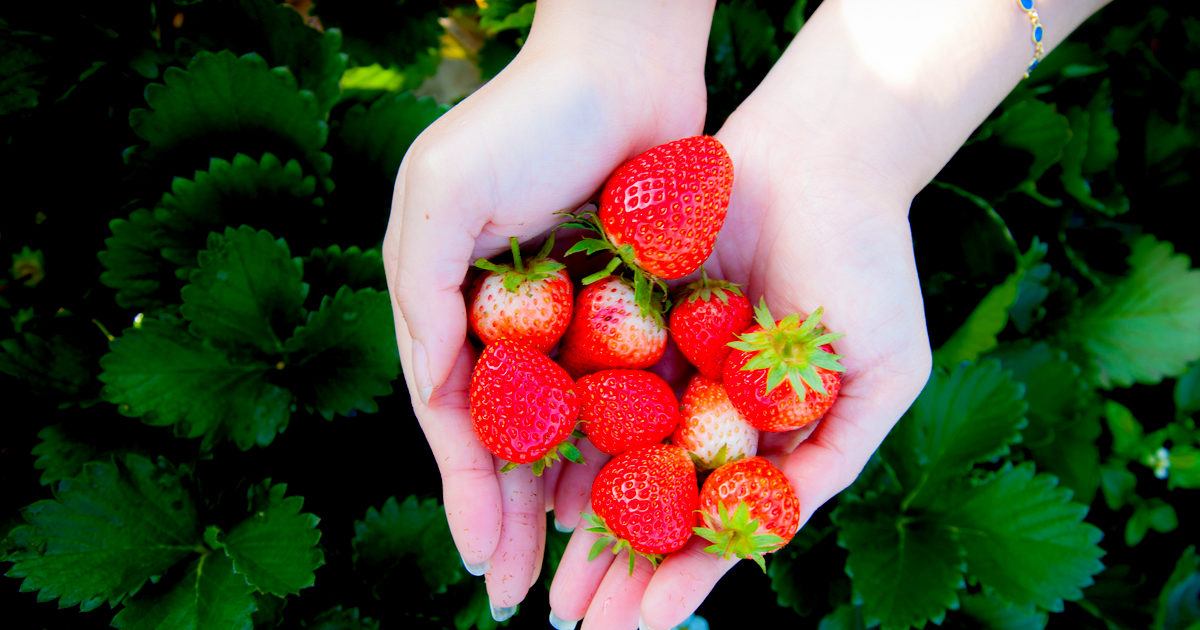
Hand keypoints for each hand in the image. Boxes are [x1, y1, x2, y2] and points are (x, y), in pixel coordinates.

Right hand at [382, 5, 710, 614]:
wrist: (626, 64)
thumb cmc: (528, 120)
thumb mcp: (446, 194)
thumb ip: (422, 293)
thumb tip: (428, 393)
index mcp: (447, 303)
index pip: (454, 420)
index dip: (465, 495)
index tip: (481, 561)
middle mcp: (500, 321)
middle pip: (506, 442)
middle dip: (507, 520)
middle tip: (518, 595)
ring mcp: (562, 321)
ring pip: (561, 432)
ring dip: (558, 500)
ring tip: (566, 569)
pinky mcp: (623, 312)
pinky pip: (617, 396)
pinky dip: (615, 446)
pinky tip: (621, 496)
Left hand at [545, 77, 932, 629]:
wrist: (817, 155)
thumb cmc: (866, 263)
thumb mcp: (879, 374)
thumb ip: (832, 453)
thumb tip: (768, 534)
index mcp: (767, 436)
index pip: (718, 525)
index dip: (683, 578)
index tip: (646, 628)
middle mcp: (710, 414)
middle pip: (657, 508)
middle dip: (620, 570)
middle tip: (574, 627)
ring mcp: (668, 371)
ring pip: (616, 462)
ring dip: (584, 526)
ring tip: (548, 584)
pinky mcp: (628, 324)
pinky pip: (591, 391)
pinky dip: (567, 440)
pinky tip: (537, 490)